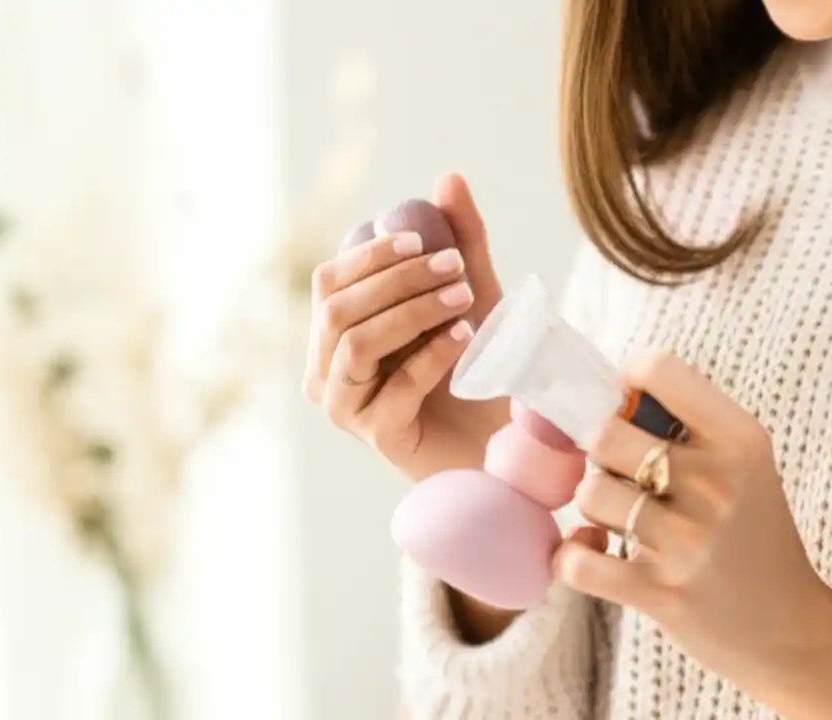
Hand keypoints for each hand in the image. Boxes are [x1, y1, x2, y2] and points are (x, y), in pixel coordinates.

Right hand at [303, 173, 508, 478]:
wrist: (505, 443)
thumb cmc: (480, 370)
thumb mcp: (475, 295)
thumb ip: (462, 240)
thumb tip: (448, 177)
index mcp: (336, 332)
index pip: (331, 279)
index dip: (370, 253)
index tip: (423, 238)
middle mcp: (326, 370)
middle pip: (338, 307)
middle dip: (397, 279)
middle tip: (455, 268)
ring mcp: (345, 407)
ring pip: (357, 343)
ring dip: (412, 312)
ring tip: (464, 299)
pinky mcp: (376, 437)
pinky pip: (392, 389)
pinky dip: (429, 357)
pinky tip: (465, 339)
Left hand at [555, 350, 831, 711]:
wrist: (792, 630)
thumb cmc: (753, 535)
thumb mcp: (744, 465)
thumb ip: (688, 426)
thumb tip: (609, 393)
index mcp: (740, 440)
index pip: (658, 368)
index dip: (625, 381)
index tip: (627, 407)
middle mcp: (718, 484)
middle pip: (606, 433)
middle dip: (599, 452)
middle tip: (619, 473)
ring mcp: (690, 542)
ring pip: (590, 493)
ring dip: (592, 505)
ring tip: (618, 518)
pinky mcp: (662, 594)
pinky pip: (578, 561)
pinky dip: (572, 555)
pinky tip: (595, 552)